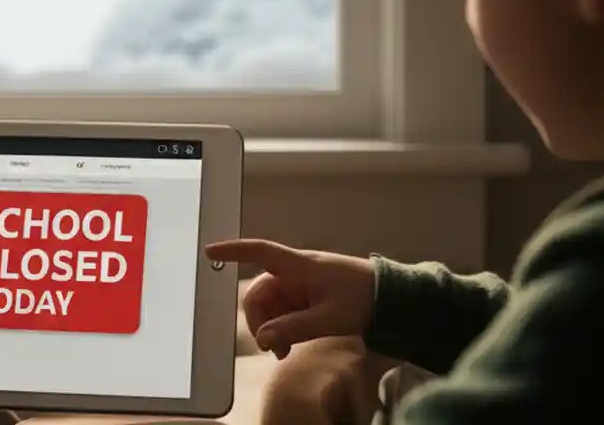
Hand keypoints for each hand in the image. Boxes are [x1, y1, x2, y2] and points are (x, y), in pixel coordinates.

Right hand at [205, 239, 375, 359]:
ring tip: (285, 352)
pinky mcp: (308, 297)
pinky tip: (290, 345)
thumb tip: (264, 340)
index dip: (233, 251)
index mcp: (299, 266)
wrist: (393, 298)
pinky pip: (284, 311)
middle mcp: (295, 272)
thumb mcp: (329, 317)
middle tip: (272, 348)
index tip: (210, 251)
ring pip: (271, 305)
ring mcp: (301, 285)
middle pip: (260, 292)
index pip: (259, 251)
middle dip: (260, 320)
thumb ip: (293, 328)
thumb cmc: (363, 298)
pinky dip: (282, 328)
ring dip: (272, 328)